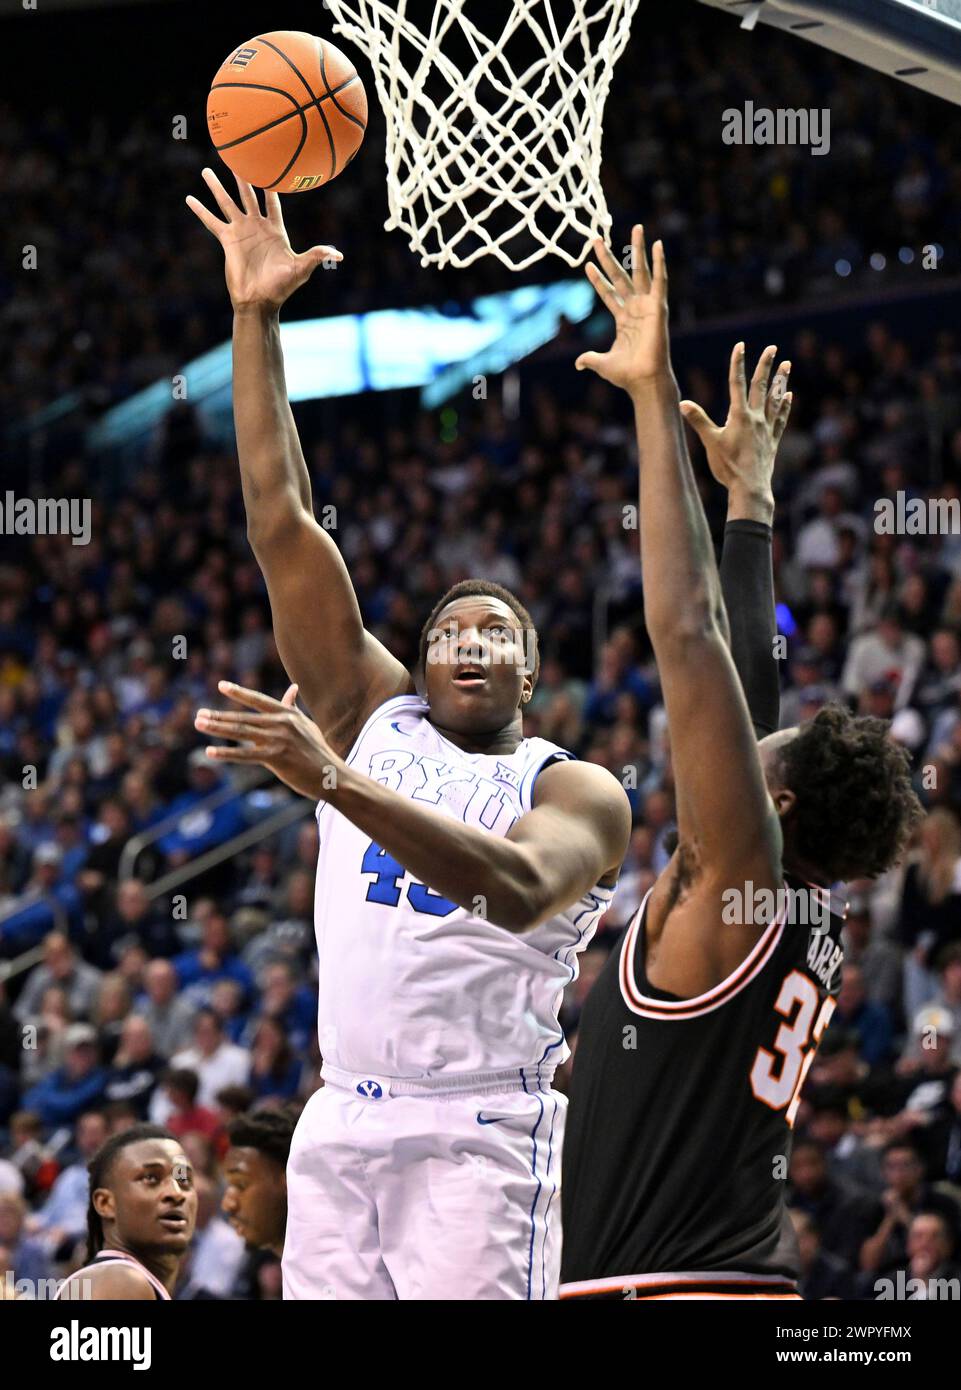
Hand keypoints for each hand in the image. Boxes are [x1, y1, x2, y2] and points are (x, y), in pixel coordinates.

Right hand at [186, 168, 341, 311]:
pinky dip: (200, 210)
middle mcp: (257, 226)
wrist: (260, 301)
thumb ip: (316, 256)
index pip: (273, 201)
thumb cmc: (282, 287)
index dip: (272, 185)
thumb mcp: (302, 269)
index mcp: (275, 230)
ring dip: (217, 187)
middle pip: (249, 195)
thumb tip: (337, 254)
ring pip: (227, 203)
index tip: (270, 165)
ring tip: (206, 171)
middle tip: (238, 157)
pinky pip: (211, 221)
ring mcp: (241, 231)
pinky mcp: (227, 240)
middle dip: (243, 177)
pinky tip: (190, 198)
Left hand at [194, 681, 340, 800]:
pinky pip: (245, 755)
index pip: (259, 700)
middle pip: (244, 717)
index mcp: (288, 714)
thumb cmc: (317, 752)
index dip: (239, 693)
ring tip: (199, 724)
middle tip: (198, 714)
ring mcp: (279, 740)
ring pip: (241, 732)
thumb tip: (292, 688)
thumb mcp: (306, 726)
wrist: (331, 776)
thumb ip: (293, 708)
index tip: (222, 685)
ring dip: (217, 728)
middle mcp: (282, 724)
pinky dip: (226, 753)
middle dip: (219, 716)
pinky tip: (210, 751)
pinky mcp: (276, 758)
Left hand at [575, 226, 670, 394]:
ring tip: (637, 227)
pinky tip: (659, 245)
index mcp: (623, 319)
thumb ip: (590, 359)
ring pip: (641, 271)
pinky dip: (660, 263)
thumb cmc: (627, 375)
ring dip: (638, 250)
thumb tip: (578, 363)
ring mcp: (647, 305)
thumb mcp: (602, 364)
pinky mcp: (659, 307)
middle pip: (620, 276)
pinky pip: (660, 281)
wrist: (643, 381)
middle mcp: (635, 308)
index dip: (598, 279)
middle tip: (597, 239)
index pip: (608, 293)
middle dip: (609, 257)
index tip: (587, 264)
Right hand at [679, 343, 791, 521]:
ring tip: (787, 364)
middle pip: (761, 386)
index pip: (737, 384)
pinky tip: (788, 396)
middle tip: (772, 347)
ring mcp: (766, 429)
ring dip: (780, 380)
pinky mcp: (772, 440)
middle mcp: (756, 418)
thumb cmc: (728, 467)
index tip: (740, 346)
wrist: (750, 488)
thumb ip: (698, 421)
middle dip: (765, 365)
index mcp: (739, 416)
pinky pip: (780, 419)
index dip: (738, 364)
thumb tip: (682, 403)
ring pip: (775, 399)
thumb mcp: (710, 443)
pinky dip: (784, 406)